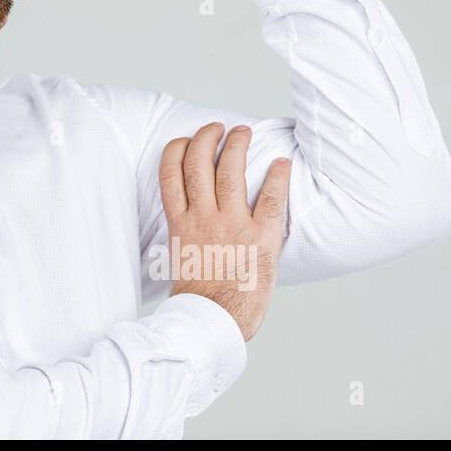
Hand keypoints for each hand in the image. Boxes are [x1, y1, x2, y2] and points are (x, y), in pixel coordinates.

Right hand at [160, 122, 290, 341]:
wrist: (214, 323)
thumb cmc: (198, 300)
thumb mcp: (181, 259)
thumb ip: (187, 233)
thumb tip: (191, 222)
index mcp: (180, 224)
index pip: (170, 174)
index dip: (176, 150)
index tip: (183, 140)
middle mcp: (203, 218)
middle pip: (199, 164)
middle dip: (206, 138)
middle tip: (215, 128)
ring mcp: (231, 225)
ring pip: (230, 171)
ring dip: (236, 146)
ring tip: (242, 131)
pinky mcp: (260, 236)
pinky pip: (271, 199)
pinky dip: (277, 177)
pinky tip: (280, 163)